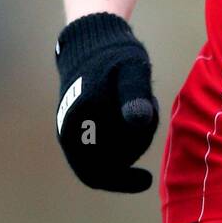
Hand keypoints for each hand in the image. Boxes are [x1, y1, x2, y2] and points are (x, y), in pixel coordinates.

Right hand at [54, 12, 157, 191]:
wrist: (91, 41)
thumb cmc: (114, 54)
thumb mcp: (131, 68)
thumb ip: (135, 93)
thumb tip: (137, 121)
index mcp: (81, 119)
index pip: (97, 170)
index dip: (122, 181)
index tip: (146, 181)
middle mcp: (71, 130)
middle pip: (105, 165)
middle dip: (133, 152)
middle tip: (151, 122)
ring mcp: (73, 129)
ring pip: (105, 156)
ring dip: (130, 144)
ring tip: (146, 110)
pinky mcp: (79, 125)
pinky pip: (101, 146)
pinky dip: (124, 139)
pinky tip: (140, 119)